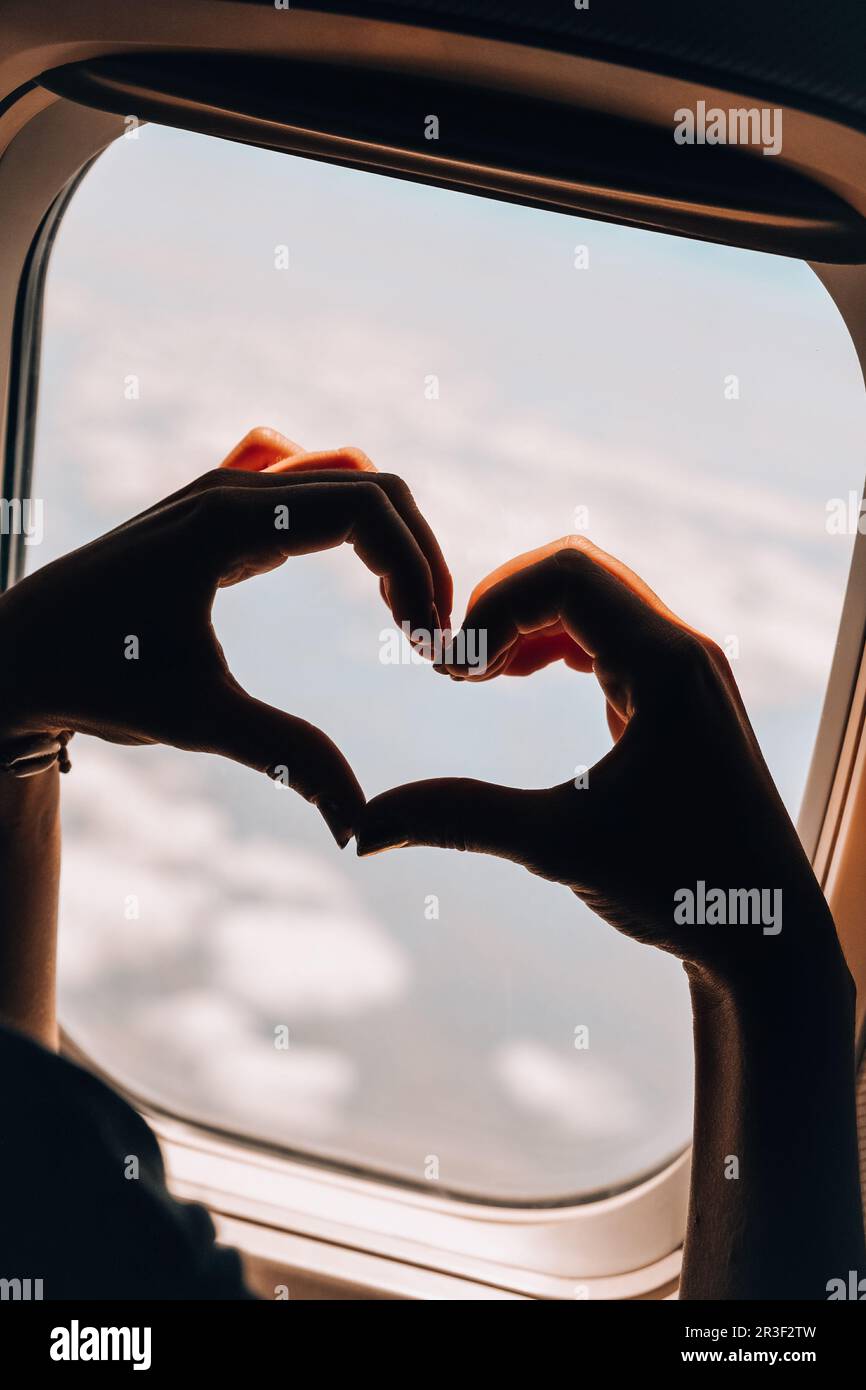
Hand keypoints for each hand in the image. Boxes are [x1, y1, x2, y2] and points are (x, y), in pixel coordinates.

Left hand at [0, 428, 451, 845]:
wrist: (18, 655)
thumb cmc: (95, 679)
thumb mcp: (197, 719)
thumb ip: (289, 761)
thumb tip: (358, 828)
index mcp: (229, 518)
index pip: (366, 508)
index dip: (417, 569)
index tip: (426, 645)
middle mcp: (234, 489)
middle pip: (371, 486)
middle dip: (419, 556)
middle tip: (433, 639)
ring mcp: (229, 495)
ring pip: (348, 486)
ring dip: (395, 543)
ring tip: (412, 620)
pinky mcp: (225, 518)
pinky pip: (318, 502)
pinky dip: (363, 540)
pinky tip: (376, 595)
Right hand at [359, 536, 840, 981]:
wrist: (764, 931)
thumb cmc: (678, 887)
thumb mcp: (556, 846)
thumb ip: (457, 820)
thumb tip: (361, 830)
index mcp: (666, 666)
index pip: (565, 573)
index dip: (492, 603)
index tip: (450, 671)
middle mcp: (683, 650)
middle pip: (576, 570)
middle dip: (502, 604)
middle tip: (456, 669)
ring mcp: (686, 669)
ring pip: (593, 597)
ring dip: (526, 621)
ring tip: (478, 675)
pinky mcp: (679, 693)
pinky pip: (610, 631)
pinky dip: (554, 641)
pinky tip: (515, 680)